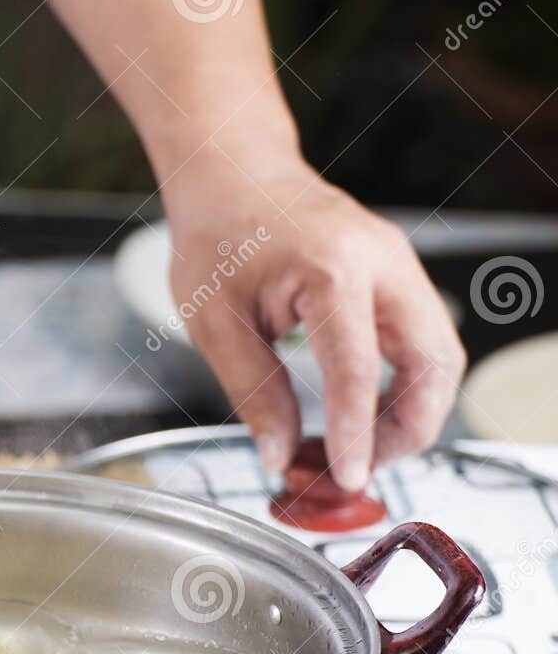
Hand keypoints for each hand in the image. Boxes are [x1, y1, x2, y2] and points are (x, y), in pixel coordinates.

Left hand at [163, 156, 463, 490]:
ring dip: (410, 413)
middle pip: (434, 362)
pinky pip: (422, 343)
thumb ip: (253, 392)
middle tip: (357, 468)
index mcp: (330, 268)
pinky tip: (361, 415)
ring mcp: (400, 267)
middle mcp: (383, 263)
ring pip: (440, 356)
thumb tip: (280, 456)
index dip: (356, 432)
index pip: (358, 367)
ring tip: (355, 447)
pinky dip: (402, 387)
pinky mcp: (399, 279)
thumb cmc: (217, 234)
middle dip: (407, 429)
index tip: (346, 478)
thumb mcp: (214, 323)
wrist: (233, 175)